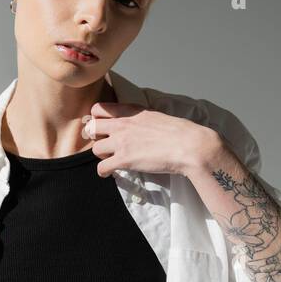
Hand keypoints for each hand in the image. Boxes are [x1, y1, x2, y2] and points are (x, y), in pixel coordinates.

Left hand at [83, 101, 218, 178]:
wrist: (189, 146)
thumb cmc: (178, 132)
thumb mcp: (154, 116)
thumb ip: (138, 119)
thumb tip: (134, 126)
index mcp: (130, 111)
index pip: (98, 109)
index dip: (97, 119)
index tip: (102, 127)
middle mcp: (122, 124)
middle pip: (91, 128)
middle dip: (95, 137)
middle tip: (104, 144)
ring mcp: (121, 142)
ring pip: (95, 149)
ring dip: (101, 156)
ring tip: (111, 159)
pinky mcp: (124, 160)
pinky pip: (101, 168)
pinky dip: (104, 172)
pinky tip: (109, 173)